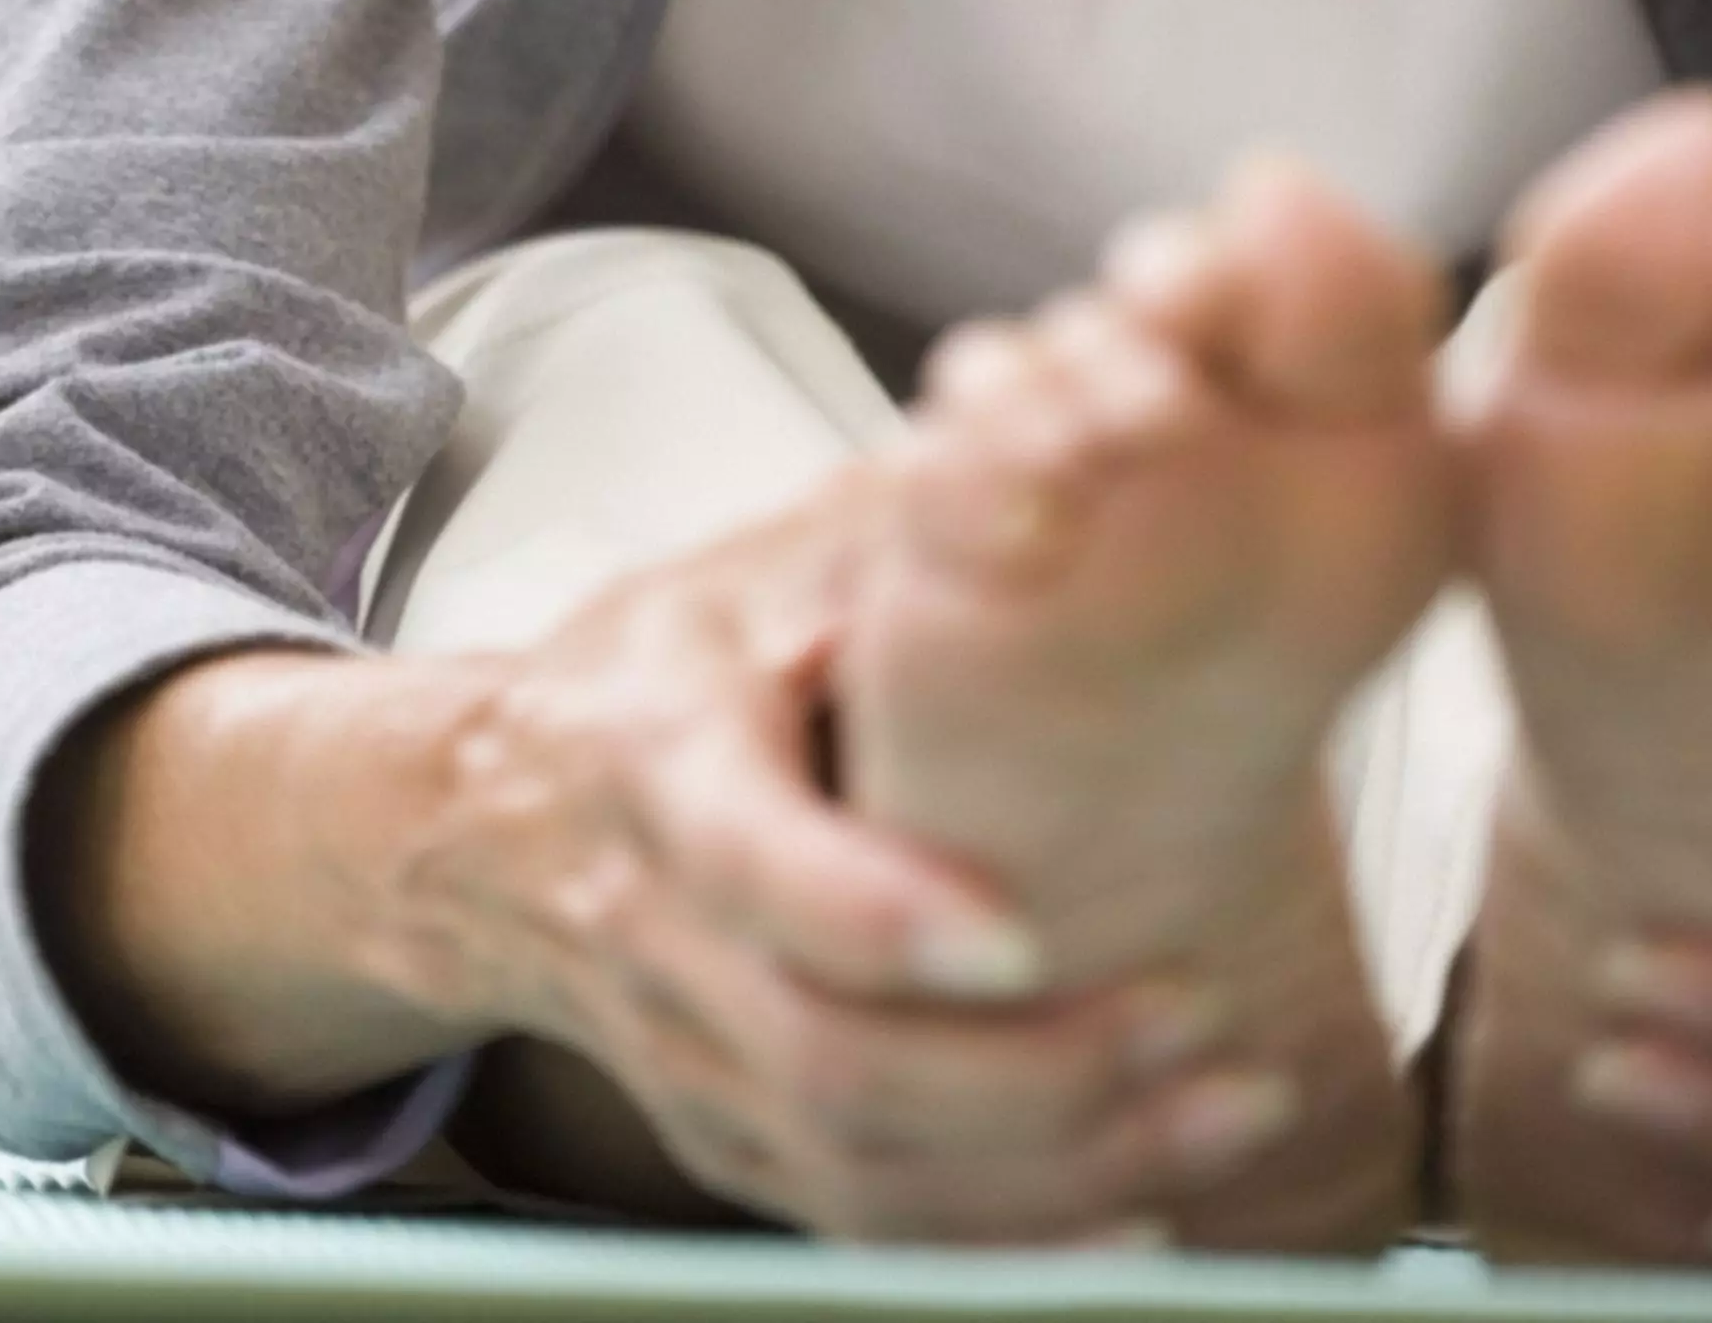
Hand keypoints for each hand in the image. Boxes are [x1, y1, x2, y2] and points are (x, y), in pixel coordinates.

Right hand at [418, 464, 1319, 1241]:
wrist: (483, 820)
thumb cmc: (662, 670)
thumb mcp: (751, 567)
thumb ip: (891, 536)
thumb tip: (1046, 467)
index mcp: (657, 763)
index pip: (750, 865)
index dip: (877, 917)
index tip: (1024, 934)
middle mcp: (660, 937)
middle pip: (831, 1062)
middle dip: (1038, 1073)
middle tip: (1206, 1019)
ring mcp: (688, 1062)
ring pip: (862, 1174)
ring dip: (1064, 1168)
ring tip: (1229, 1103)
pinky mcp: (725, 1143)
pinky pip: (863, 1233)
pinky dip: (1009, 1244)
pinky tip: (1147, 1208)